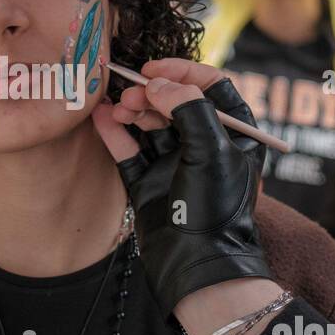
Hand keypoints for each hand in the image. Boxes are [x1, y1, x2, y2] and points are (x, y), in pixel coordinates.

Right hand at [91, 58, 272, 317]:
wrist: (195, 264)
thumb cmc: (215, 207)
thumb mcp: (211, 150)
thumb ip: (187, 107)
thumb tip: (158, 84)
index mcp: (233, 134)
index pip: (211, 86)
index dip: (183, 71)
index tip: (155, 69)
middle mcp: (204, 145)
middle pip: (174, 102)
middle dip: (151, 94)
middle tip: (131, 95)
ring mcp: (174, 164)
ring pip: (148, 124)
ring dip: (131, 111)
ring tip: (116, 108)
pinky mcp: (148, 182)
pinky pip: (129, 150)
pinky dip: (115, 133)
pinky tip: (101, 119)